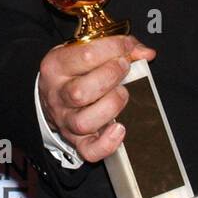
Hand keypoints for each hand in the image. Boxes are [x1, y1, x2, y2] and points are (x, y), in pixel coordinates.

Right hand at [38, 34, 155, 164]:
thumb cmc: (74, 71)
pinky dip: (107, 143)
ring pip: (84, 122)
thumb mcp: (84, 51)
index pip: (85, 55)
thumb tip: (146, 53)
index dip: (114, 48)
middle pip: (80, 92)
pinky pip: (89, 150)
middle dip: (111, 77)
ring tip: (121, 94)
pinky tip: (120, 129)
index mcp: (56, 66)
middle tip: (123, 68)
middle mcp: (58, 94)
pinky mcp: (76, 140)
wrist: (51, 96)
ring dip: (111, 106)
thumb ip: (117, 48)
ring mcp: (66, 120)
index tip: (126, 47)